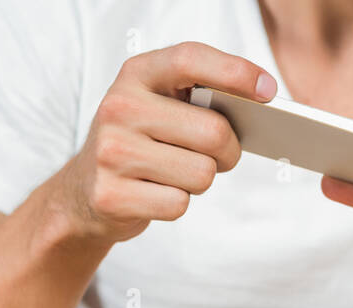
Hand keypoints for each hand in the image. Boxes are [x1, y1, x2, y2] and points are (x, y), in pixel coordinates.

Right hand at [58, 42, 276, 242]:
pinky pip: (178, 204)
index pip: (190, 59)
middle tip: (219, 155)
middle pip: (213, 132)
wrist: (84, 192)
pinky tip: (154, 194)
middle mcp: (119, 107)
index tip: (268, 91)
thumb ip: (200, 97)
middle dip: (228, 151)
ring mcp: (111, 152)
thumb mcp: (160, 105)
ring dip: (199, 180)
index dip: (234, 72)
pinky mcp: (111, 195)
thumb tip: (260, 106)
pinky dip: (176, 204)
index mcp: (136, 74)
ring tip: (174, 173)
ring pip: (201, 174)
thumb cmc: (141, 143)